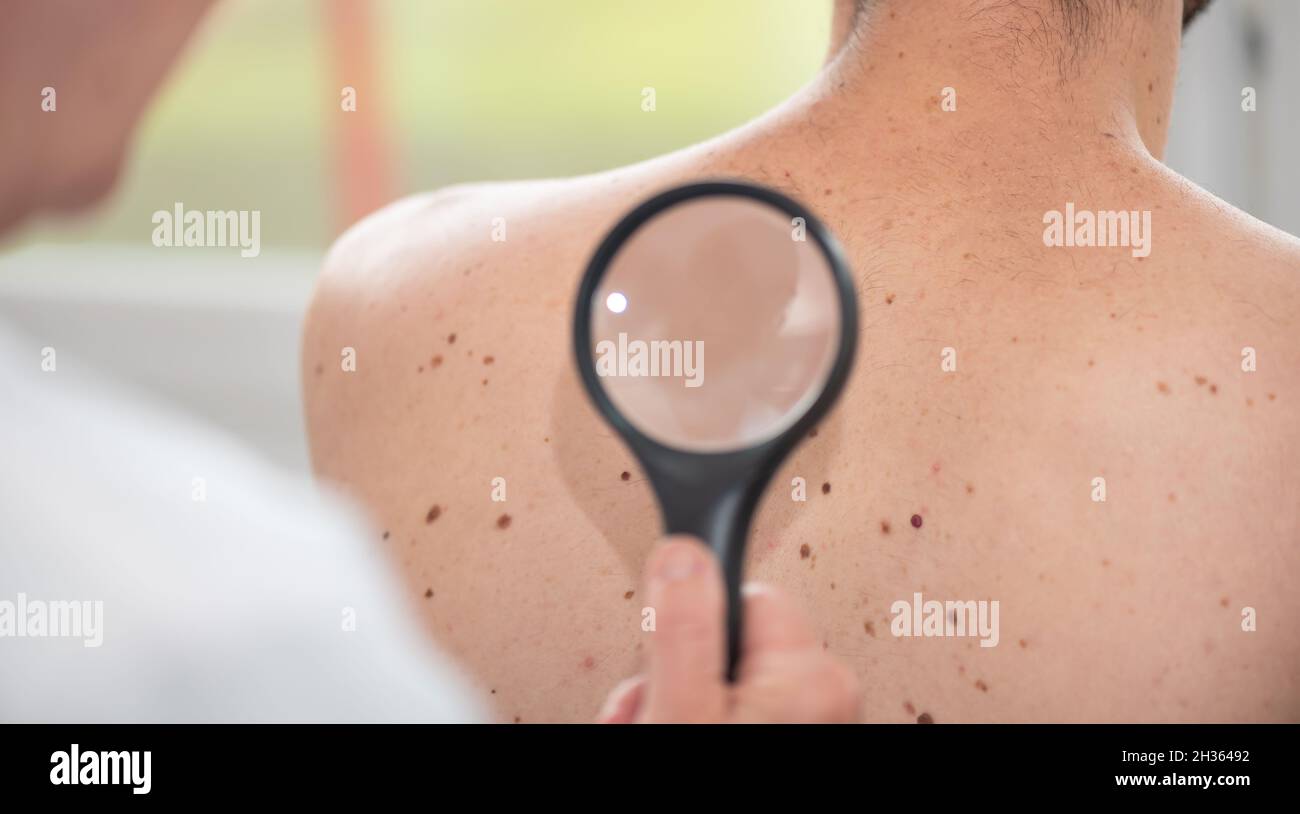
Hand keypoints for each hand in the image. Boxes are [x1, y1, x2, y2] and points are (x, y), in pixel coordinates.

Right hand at [598, 536, 860, 722]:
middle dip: (677, 668)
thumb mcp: (681, 707)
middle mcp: (826, 693)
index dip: (692, 621)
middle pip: (727, 633)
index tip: (666, 657)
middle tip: (655, 710)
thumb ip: (682, 627)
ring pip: (725, 673)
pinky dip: (699, 713)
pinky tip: (677, 728)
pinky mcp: (793, 729)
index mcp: (813, 675)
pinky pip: (737, 702)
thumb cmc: (712, 786)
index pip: (743, 591)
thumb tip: (683, 552)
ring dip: (679, 695)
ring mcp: (812, 718)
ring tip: (659, 723)